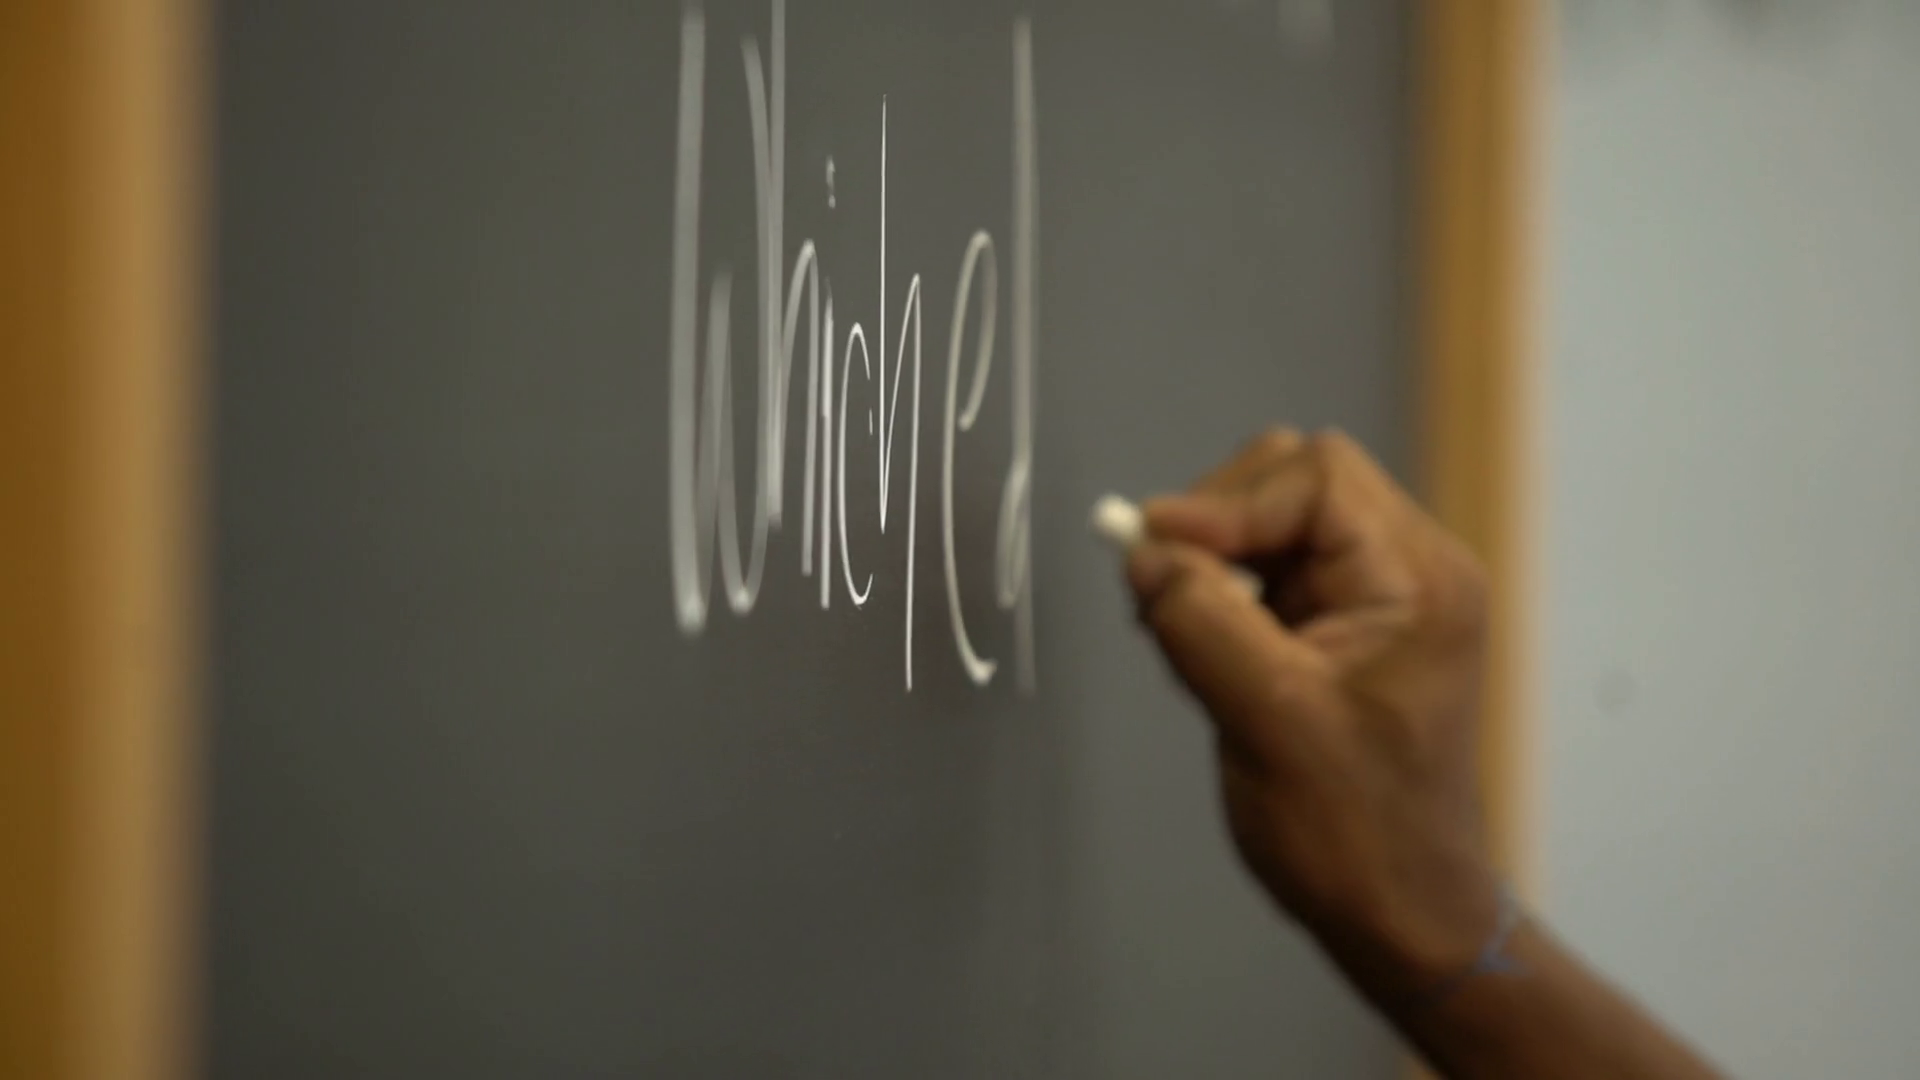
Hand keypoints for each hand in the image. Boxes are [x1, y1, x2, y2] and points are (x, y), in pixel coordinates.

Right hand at [1127, 429, 1500, 1001]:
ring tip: (1173, 620)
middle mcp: (1410, 570)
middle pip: (1296, 481)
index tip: (1153, 552)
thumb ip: (1202, 621)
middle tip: (1162, 587)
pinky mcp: (1345, 626)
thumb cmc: (1352, 829)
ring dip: (1215, 558)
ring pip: (1276, 522)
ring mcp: (1379, 597)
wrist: (1399, 912)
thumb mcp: (1268, 721)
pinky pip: (1271, 569)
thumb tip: (1141, 550)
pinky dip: (1223, 589)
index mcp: (1420, 579)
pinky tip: (1197, 638)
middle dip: (1218, 523)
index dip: (1227, 502)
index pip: (1316, 478)